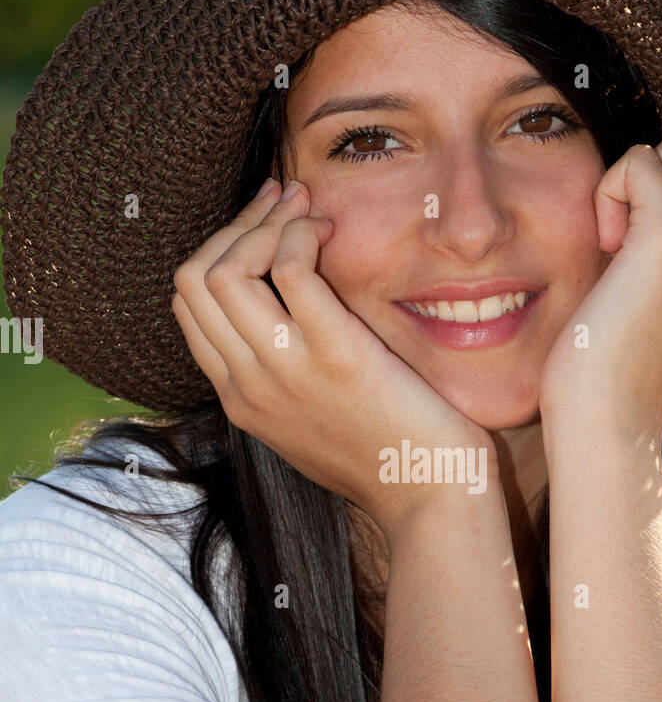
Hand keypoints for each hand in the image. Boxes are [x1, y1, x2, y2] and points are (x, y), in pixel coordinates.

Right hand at [170, 178, 497, 538]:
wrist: (431, 500)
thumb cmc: (389, 459)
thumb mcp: (315, 421)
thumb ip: (287, 374)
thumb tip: (287, 312)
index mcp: (240, 400)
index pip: (190, 307)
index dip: (219, 251)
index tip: (263, 225)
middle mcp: (249, 385)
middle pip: (194, 280)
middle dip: (235, 225)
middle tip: (282, 200)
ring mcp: (285, 372)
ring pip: (226, 270)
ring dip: (265, 222)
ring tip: (307, 210)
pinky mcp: (336, 356)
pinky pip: (290, 270)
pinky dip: (301, 235)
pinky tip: (330, 233)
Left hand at [538, 132, 661, 441]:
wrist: (609, 419)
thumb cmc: (615, 375)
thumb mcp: (660, 309)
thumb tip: (641, 201)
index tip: (633, 260)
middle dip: (651, 183)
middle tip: (618, 246)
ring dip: (632, 182)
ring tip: (612, 244)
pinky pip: (640, 161)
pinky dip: (610, 189)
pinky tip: (602, 245)